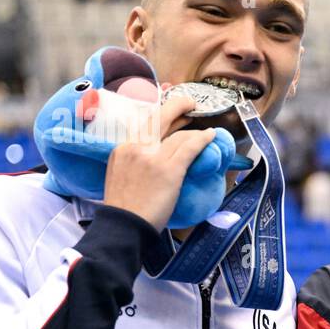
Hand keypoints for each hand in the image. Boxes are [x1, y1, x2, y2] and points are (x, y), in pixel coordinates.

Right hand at [104, 95, 216, 229]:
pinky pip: (190, 148)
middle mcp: (136, 147)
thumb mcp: (119, 175)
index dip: (162, 113)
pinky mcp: (169, 170)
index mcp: (122, 148)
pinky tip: (211, 136)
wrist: (124, 225)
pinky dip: (202, 140)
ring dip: (195, 132)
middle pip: (160, 118)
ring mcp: (153, 157)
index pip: (145, 123)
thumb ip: (132, 161)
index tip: (173, 109)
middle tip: (190, 103)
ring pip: (180, 136)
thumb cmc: (124, 207)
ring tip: (206, 130)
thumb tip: (150, 157)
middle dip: (178, 105)